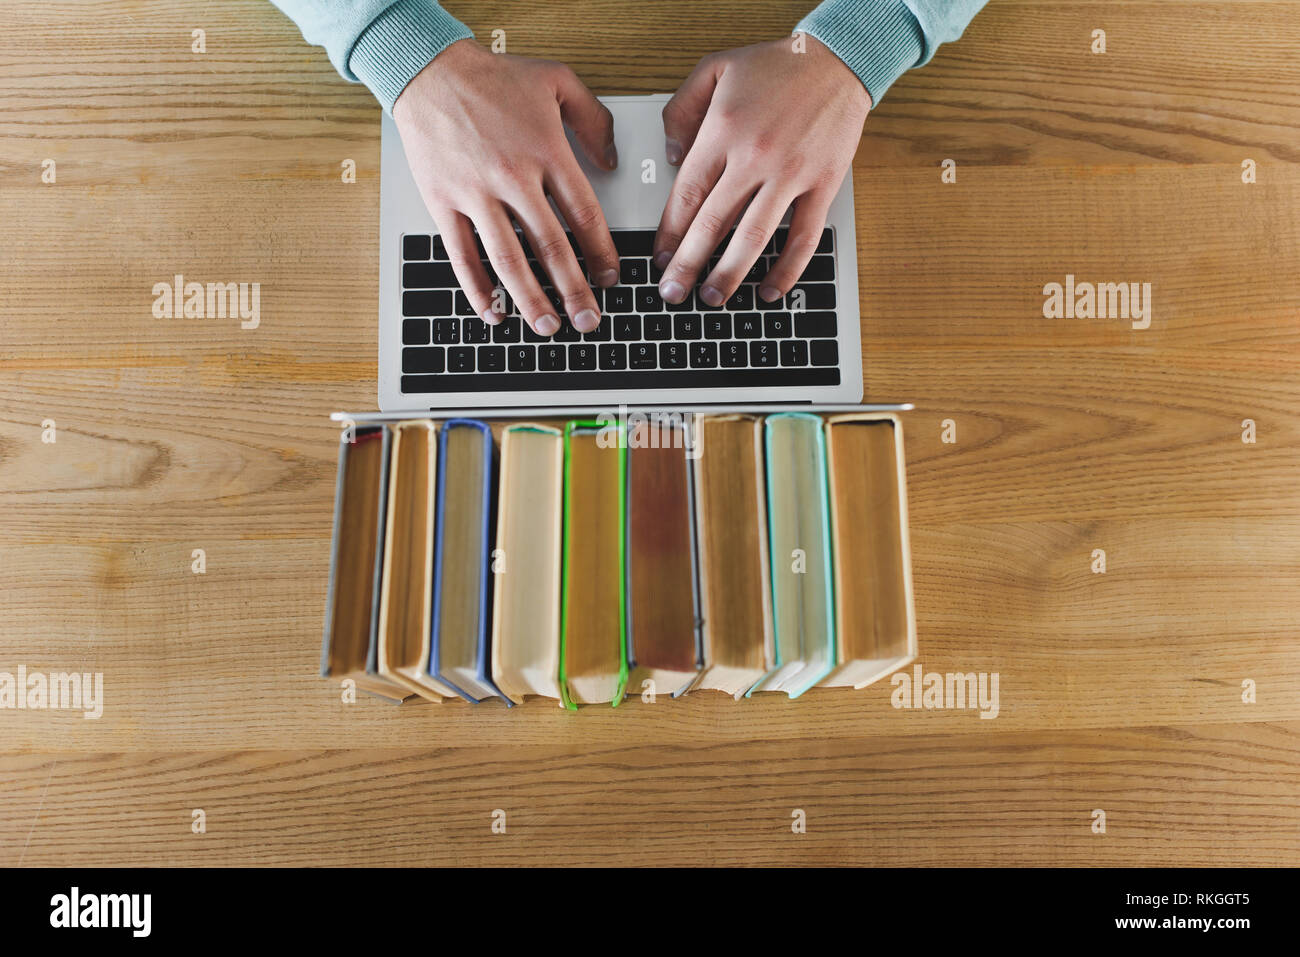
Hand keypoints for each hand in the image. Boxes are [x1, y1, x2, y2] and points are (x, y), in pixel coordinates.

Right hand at [394, 39, 618, 334]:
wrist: (428, 70)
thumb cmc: (491, 77)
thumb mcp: (556, 81)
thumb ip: (593, 119)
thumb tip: (612, 160)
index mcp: (547, 152)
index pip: (584, 216)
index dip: (601, 254)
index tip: (610, 278)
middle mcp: (514, 178)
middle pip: (552, 248)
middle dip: (574, 291)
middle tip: (589, 321)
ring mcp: (476, 194)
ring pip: (509, 260)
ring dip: (531, 300)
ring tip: (548, 327)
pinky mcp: (444, 203)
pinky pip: (462, 256)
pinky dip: (478, 289)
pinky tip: (494, 312)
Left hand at [654, 36, 870, 306]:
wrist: (838, 59)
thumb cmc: (776, 66)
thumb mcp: (714, 69)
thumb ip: (681, 109)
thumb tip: (671, 157)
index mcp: (723, 131)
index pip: (687, 196)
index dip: (669, 234)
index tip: (660, 259)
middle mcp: (754, 156)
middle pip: (712, 224)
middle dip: (687, 265)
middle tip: (672, 293)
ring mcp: (791, 174)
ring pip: (753, 237)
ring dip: (729, 274)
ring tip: (711, 298)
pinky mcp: (823, 184)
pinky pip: (803, 237)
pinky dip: (786, 269)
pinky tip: (769, 290)